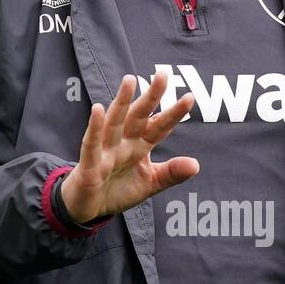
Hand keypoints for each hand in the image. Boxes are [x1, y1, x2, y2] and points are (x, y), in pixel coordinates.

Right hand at [60, 71, 199, 223]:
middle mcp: (123, 143)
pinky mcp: (89, 164)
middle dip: (150, 96)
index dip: (173, 113)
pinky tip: (98, 110)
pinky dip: (94, 127)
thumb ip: (171, 173)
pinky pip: (92, 144)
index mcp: (139, 146)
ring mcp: (105, 151)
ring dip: (121, 102)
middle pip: (138, 116)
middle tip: (163, 74)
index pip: (159, 127)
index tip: (190, 98)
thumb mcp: (150, 184)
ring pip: (115, 122)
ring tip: (129, 80)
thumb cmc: (117, 189)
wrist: (88, 208)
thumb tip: (196, 164)